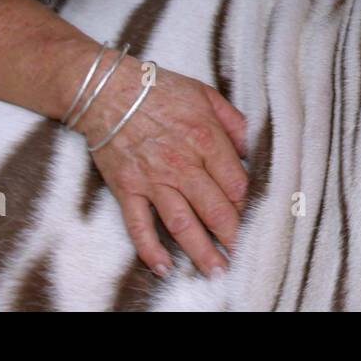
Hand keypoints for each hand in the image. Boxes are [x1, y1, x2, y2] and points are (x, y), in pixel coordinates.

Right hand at [74, 53, 249, 279]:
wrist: (107, 91)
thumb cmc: (159, 89)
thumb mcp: (205, 94)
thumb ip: (233, 121)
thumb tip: (252, 149)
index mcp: (206, 138)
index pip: (236, 184)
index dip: (247, 205)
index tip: (253, 218)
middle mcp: (182, 164)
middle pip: (215, 209)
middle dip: (232, 237)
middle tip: (244, 255)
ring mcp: (153, 179)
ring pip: (182, 224)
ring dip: (201, 251)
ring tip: (216, 270)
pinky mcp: (127, 189)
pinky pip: (139, 226)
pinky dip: (151, 250)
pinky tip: (165, 268)